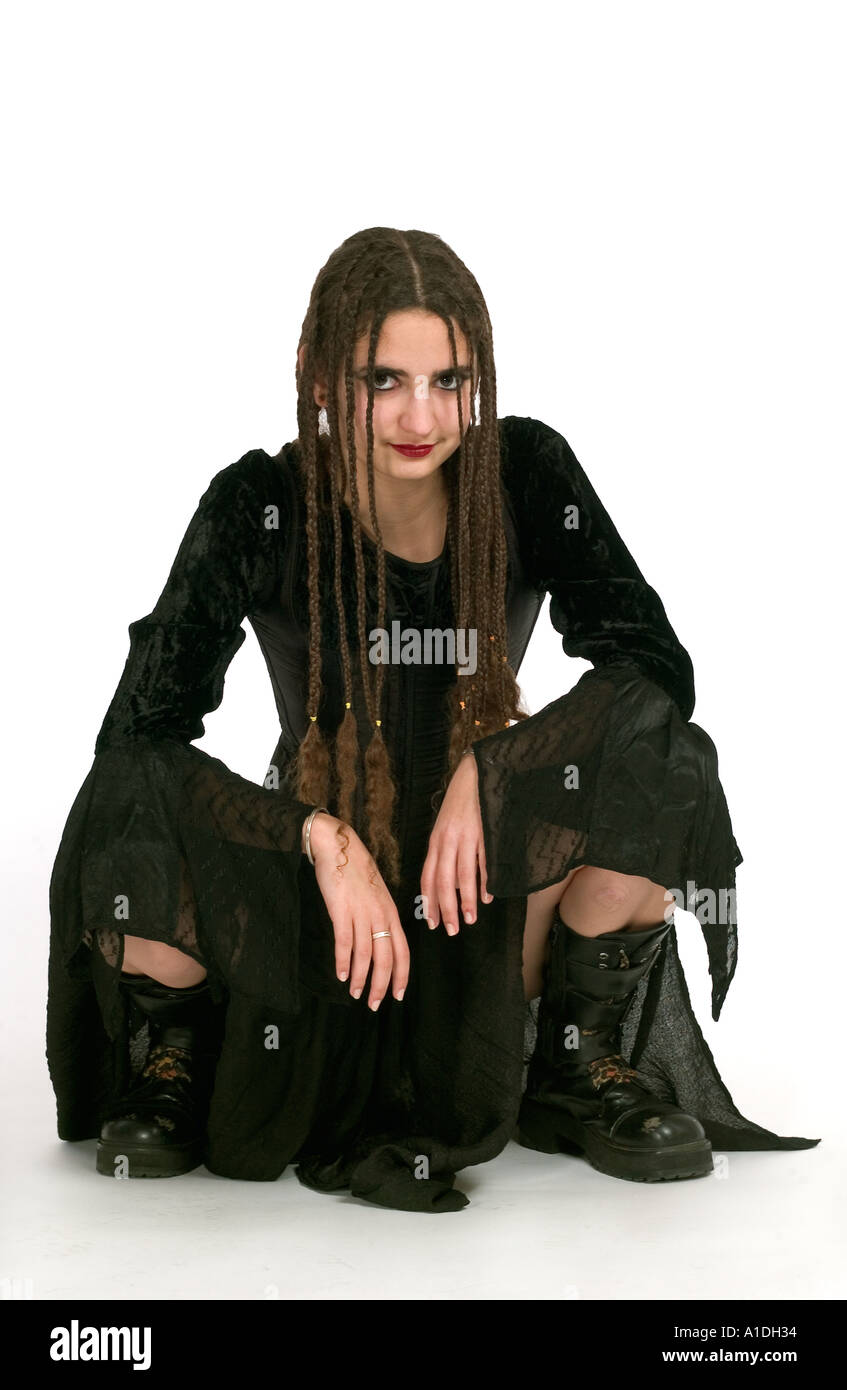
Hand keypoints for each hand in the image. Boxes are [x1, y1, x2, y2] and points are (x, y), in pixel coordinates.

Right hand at [304, 812, 409, 1009]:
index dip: (401, 975)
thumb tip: (380, 941)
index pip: (403, 951)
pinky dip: (344, 962)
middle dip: (382, 985)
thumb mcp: (377, 894)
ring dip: (361, 978)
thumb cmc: (356, 870)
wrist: (338, 846)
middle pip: (386, 958)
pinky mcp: (341, 911)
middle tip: (375, 1004)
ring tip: (356, 994)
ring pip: (366, 955)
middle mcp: (380, 915)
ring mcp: (361, 913)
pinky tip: (342, 975)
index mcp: (391, 912)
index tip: (398, 995)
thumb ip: (380, 916)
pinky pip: (345, 942)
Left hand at [420, 750, 493, 934]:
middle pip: (443, 881)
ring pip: (463, 876)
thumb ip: (444, 853)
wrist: (475, 776)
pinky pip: (483, 863)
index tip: (431, 921)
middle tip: (450, 930)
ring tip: (469, 919)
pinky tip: (487, 897)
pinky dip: (485, 882)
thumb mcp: (445, 828)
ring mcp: (466, 837)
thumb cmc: (460, 805)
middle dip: (445, 908)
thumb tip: (448, 884)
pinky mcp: (484, 833)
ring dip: (465, 901)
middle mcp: (447, 841)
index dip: (429, 901)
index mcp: (435, 841)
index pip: (428, 877)